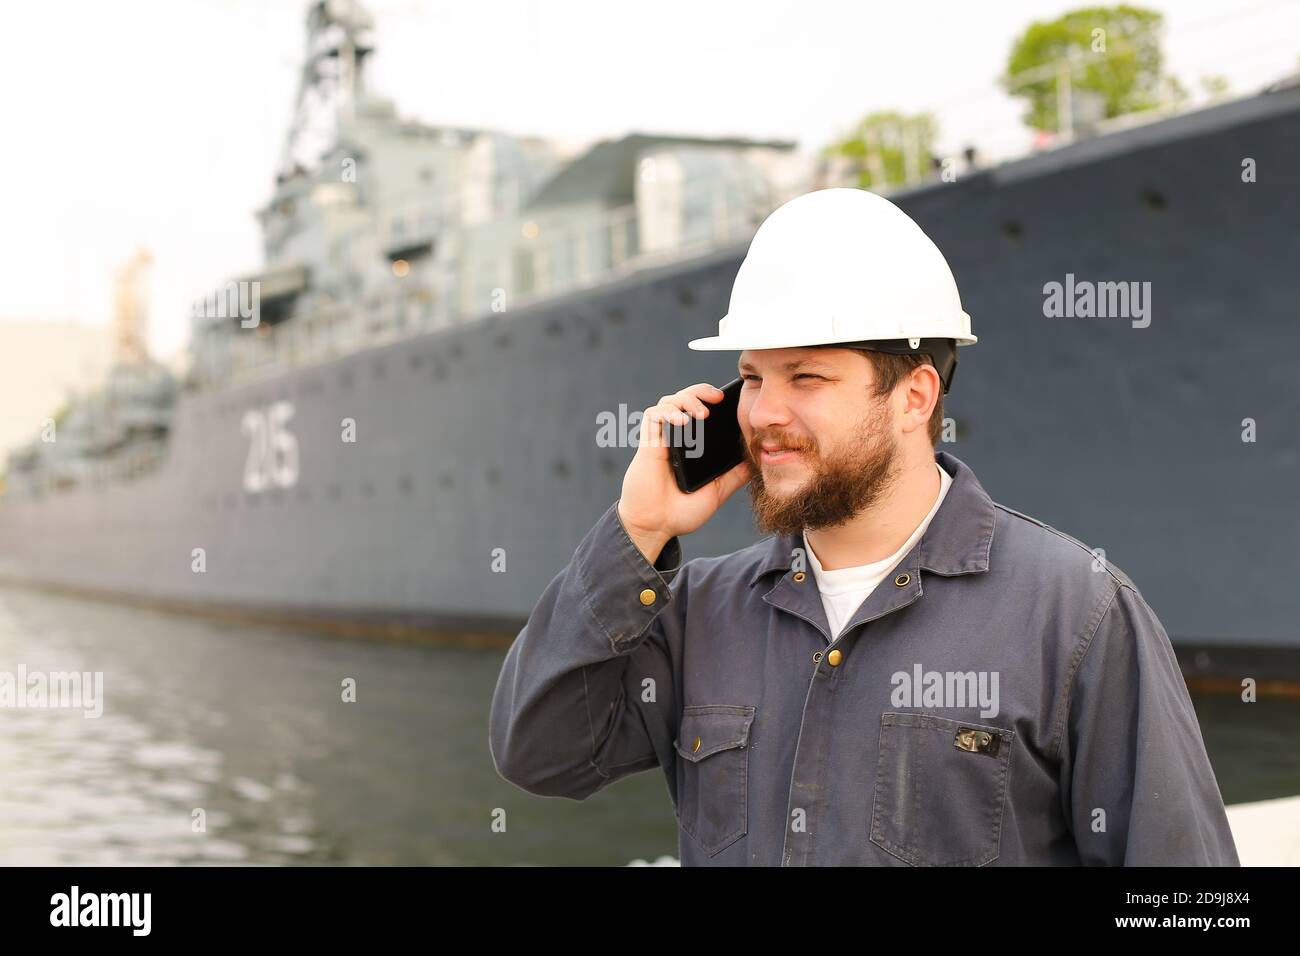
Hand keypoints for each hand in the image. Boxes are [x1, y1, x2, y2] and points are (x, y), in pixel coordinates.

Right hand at [617, 383, 753, 559]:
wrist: (657, 527)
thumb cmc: (682, 513)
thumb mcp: (718, 492)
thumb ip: (735, 476)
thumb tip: (757, 461)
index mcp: (690, 446)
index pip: (700, 411)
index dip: (712, 400)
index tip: (729, 402)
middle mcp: (675, 439)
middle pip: (684, 399)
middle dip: (701, 391)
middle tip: (718, 397)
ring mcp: (660, 440)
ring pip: (668, 401)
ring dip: (686, 399)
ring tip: (701, 413)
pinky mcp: (647, 444)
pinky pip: (653, 415)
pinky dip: (668, 412)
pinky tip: (682, 422)